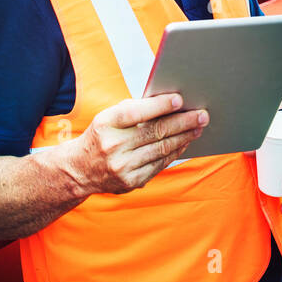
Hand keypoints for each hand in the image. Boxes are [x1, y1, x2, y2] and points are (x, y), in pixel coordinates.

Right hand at [65, 93, 208, 195]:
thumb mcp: (108, 118)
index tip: (180, 100)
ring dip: (184, 137)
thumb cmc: (101, 135)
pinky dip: (175, 152)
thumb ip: (135, 109)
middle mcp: (113, 146)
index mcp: (106, 124)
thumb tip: (170, 103)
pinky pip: (160, 164)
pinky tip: (184, 142)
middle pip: (155, 132)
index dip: (160, 106)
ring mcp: (122, 166)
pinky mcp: (131, 182)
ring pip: (162, 149)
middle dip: (183, 122)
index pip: (137, 112)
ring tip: (198, 127)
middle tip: (202, 115)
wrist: (79, 170)